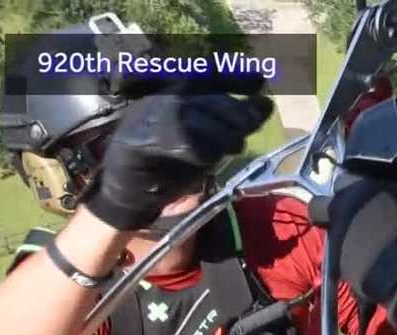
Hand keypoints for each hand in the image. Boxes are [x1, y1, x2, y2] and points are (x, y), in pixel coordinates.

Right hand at [83, 75, 273, 230]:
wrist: (131, 196)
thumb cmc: (171, 167)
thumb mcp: (211, 144)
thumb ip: (236, 125)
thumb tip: (266, 105)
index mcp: (175, 96)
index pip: (206, 77)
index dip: (232, 76)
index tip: (259, 80)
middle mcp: (158, 100)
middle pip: (200, 96)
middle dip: (232, 109)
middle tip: (251, 124)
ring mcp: (143, 119)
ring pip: (186, 115)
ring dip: (218, 131)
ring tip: (235, 146)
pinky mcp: (133, 142)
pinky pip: (167, 138)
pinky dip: (193, 147)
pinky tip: (207, 157)